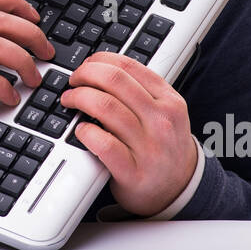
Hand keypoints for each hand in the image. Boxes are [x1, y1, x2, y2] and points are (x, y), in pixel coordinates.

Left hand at [60, 52, 199, 216]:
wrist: (180, 189)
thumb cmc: (165, 146)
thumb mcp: (166, 112)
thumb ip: (142, 90)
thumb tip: (102, 68)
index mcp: (169, 100)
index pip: (129, 66)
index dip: (100, 60)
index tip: (87, 65)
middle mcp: (161, 121)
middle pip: (114, 80)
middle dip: (85, 74)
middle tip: (74, 81)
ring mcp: (148, 147)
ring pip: (105, 107)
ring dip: (79, 98)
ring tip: (70, 101)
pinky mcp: (133, 172)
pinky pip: (103, 144)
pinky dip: (85, 132)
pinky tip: (81, 129)